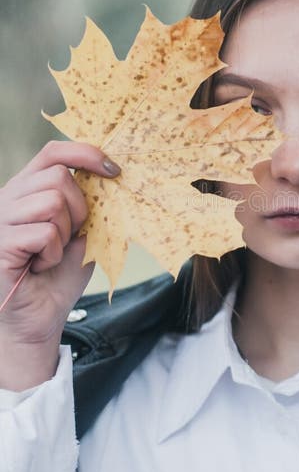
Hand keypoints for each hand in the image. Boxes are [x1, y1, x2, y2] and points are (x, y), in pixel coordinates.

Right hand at [0, 141, 119, 387]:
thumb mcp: (83, 233)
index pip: (53, 152)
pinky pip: (44, 233)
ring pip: (51, 202)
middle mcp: (8, 197)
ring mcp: (0, 219)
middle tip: (70, 236)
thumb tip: (111, 176)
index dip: (85, 153)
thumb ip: (90, 205)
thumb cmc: (58, 276)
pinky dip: (52, 254)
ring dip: (64, 234)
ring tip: (50, 254)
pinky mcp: (0, 243)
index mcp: (27, 189)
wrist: (39, 319)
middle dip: (79, 208)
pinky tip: (39, 267)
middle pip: (58, 176)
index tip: (114, 170)